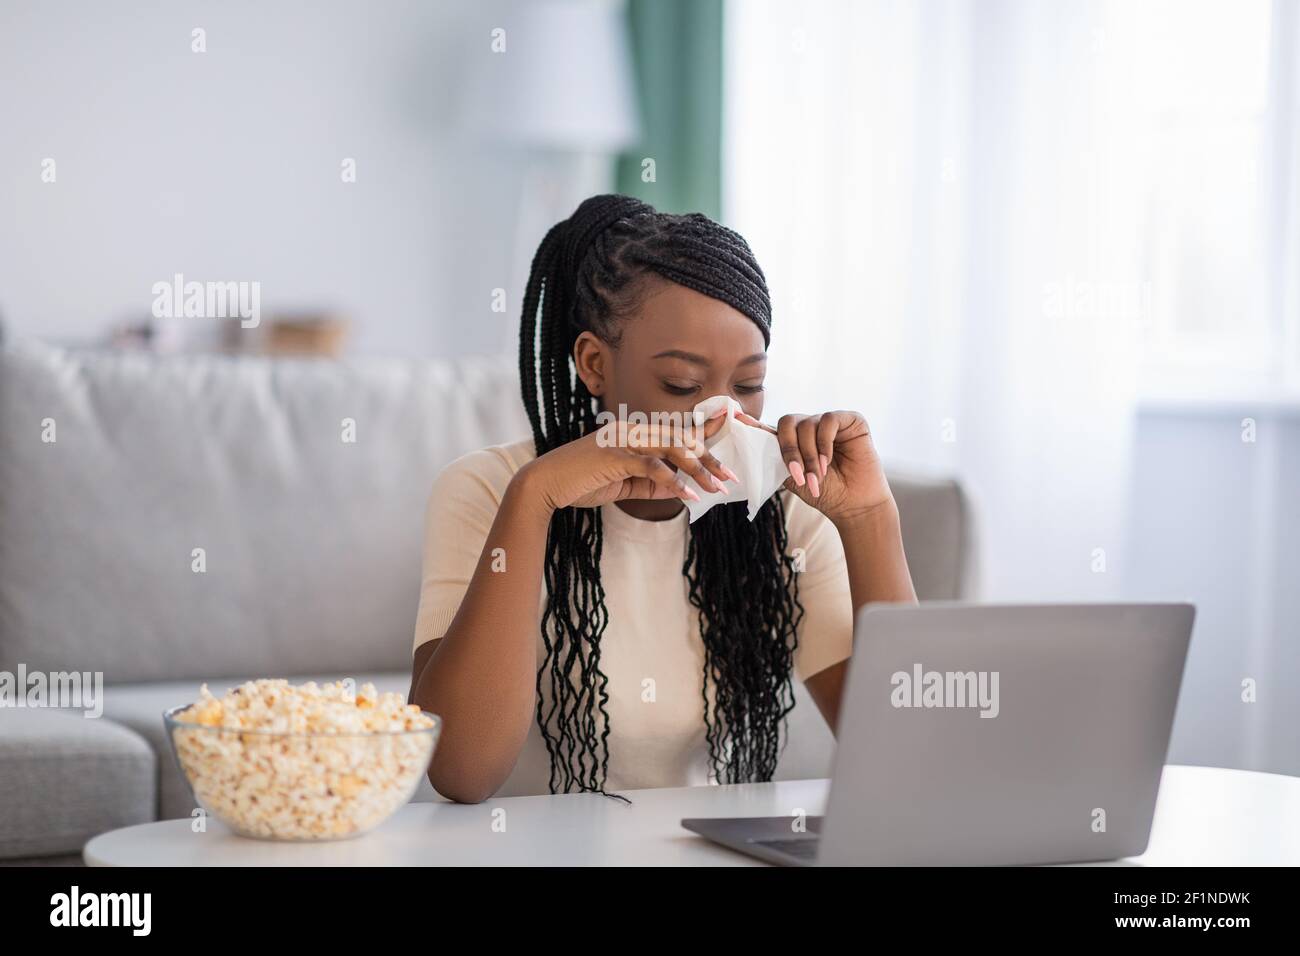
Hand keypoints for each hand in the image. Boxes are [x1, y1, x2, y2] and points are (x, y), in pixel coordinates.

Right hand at [516, 410, 735, 512]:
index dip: (704, 435)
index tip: (728, 445)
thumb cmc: (582, 482)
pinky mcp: (615, 454)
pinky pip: (653, 467)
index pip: (675, 432)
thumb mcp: (625, 485)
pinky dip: (674, 481)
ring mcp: (623, 439)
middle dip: (709, 459)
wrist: (546, 484)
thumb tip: (682, 489)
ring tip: (716, 488)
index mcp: (634, 432)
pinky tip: (689, 496)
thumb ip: (653, 484)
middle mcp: (631, 429)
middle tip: (730, 478)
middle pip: (680, 439)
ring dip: (698, 470)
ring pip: (672, 449)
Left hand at [736, 409, 893, 524]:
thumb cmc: (825, 492)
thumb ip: (774, 459)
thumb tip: (747, 444)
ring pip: (807, 425)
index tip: (735, 419)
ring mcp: (829, 422)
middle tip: (796, 474)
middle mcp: (810, 426)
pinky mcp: (850, 420)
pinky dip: (824, 443)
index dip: (753, 423)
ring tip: (818, 476)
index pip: (772, 426)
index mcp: (795, 439)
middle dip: (788, 449)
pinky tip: (828, 462)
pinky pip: (828, 421)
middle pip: (787, 422)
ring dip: (810, 455)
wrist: (854, 504)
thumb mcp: (793, 478)